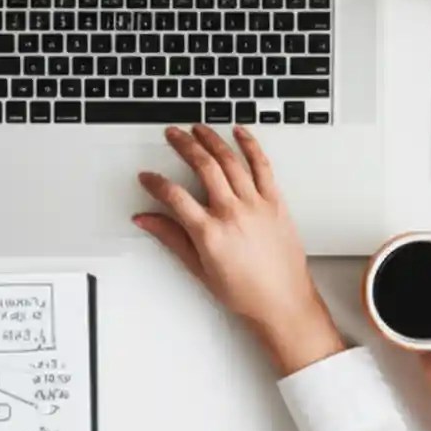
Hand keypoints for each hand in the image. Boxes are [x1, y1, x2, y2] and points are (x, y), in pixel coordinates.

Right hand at [134, 124, 344, 375]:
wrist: (283, 302)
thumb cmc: (245, 292)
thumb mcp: (199, 268)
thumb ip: (171, 238)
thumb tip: (147, 220)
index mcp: (210, 233)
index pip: (174, 196)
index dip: (156, 182)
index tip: (147, 177)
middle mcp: (233, 214)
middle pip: (203, 167)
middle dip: (184, 145)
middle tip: (172, 135)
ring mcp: (256, 205)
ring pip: (230, 160)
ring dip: (212, 139)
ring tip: (198, 129)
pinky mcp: (276, 202)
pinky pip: (262, 166)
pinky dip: (250, 145)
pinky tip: (240, 132)